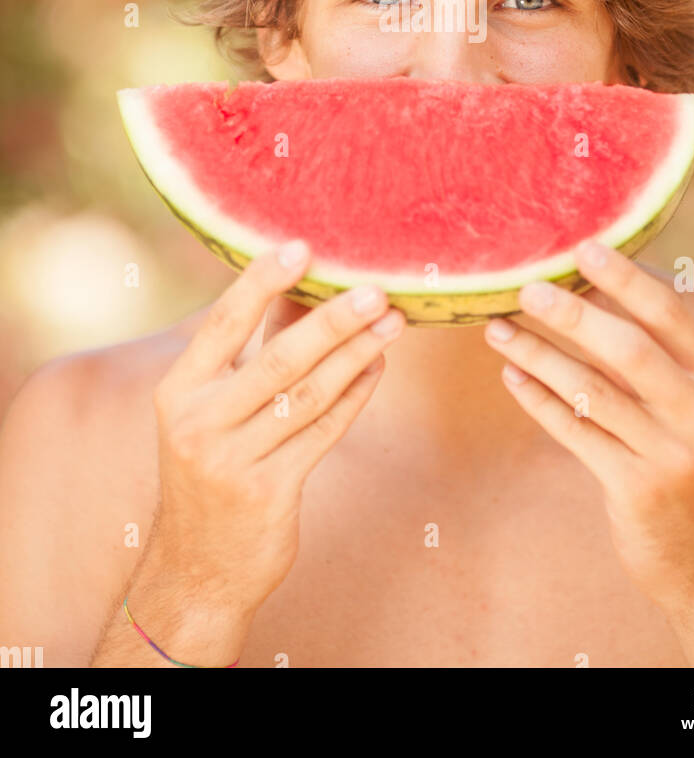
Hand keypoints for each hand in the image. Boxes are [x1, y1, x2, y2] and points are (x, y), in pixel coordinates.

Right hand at [143, 241, 404, 622]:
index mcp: (179, 391)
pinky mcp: (269, 493)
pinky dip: (355, 396)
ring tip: (392, 322)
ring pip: (308, 395)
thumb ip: (250, 350)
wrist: (197, 568)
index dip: (261, 282)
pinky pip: (323, 433)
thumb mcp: (210, 409)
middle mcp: (199, 424)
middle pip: (277, 360)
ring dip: (357, 354)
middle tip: (374, 289)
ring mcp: (233, 462)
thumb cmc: (212, 466)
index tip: (301, 246)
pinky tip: (377, 368)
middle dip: (332, 321)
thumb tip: (297, 285)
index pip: (223, 324)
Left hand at [484, 241, 693, 612]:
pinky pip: (577, 433)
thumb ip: (660, 356)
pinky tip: (512, 376)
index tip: (583, 247)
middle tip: (526, 288)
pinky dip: (539, 401)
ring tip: (498, 330)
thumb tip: (594, 285)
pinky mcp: (638, 490)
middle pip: (629, 349)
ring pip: (593, 392)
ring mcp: (672, 456)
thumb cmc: (690, 463)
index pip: (670, 314)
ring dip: (539, 356)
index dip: (625, 278)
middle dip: (573, 315)